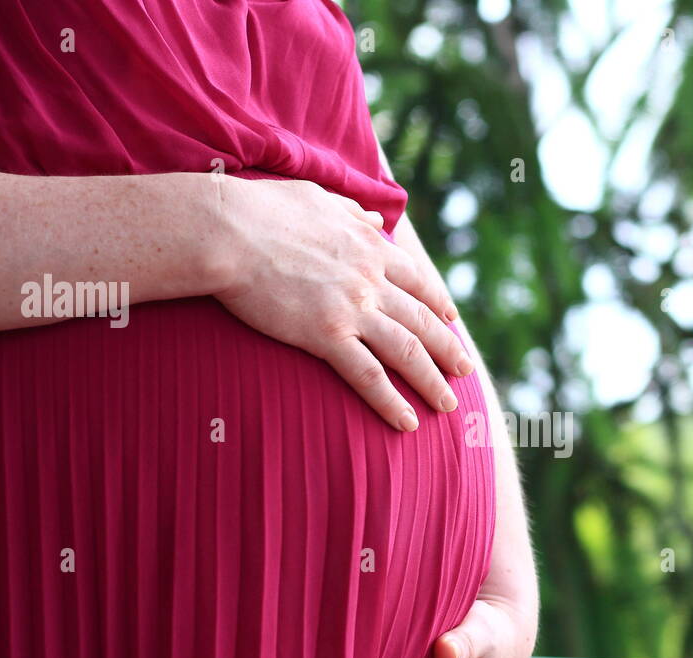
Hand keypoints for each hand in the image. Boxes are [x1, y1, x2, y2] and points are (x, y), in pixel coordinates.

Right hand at [214, 178, 470, 430]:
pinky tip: (408, 422)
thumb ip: (352, 213)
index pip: (417, 279)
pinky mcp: (326, 335)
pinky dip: (391, 402)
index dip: (438, 302)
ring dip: (432, 381)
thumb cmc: (261, 210)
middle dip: (448, 348)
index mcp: (370, 246)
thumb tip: (375, 217)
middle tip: (465, 370)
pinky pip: (369, 376)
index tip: (452, 319)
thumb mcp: (318, 199)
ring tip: (447, 405)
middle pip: (422, 320)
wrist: (227, 230)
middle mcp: (371, 279)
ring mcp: (352, 309)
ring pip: (407, 351)